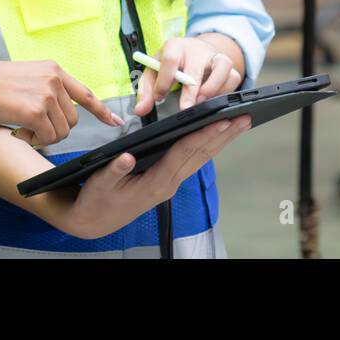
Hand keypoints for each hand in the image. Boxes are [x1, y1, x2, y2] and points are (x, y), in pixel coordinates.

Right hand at [0, 60, 121, 147]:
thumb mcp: (30, 75)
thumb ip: (49, 88)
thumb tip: (64, 112)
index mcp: (54, 70)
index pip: (86, 93)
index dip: (102, 111)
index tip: (115, 122)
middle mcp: (54, 80)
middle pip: (72, 119)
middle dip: (56, 129)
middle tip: (34, 127)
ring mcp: (46, 95)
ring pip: (61, 131)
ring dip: (45, 136)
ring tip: (25, 128)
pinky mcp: (36, 111)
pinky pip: (48, 137)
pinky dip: (36, 140)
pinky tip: (21, 132)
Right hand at [55, 115, 251, 239]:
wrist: (94, 221)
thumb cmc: (97, 200)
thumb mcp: (100, 183)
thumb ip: (114, 170)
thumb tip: (126, 157)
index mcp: (155, 182)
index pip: (183, 154)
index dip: (202, 136)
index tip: (221, 122)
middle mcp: (168, 183)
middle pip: (200, 155)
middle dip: (223, 136)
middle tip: (244, 118)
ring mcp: (170, 183)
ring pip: (200, 158)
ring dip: (221, 140)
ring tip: (239, 124)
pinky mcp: (168, 181)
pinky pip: (192, 161)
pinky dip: (207, 146)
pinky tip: (217, 137)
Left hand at [134, 36, 243, 114]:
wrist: (194, 51)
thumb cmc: (172, 64)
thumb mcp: (154, 73)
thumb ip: (146, 92)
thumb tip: (140, 110)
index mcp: (174, 46)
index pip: (170, 59)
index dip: (165, 79)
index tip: (159, 97)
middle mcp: (196, 48)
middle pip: (195, 66)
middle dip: (190, 90)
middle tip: (185, 108)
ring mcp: (214, 55)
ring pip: (221, 67)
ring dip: (213, 88)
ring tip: (201, 104)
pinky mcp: (228, 64)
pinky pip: (233, 76)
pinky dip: (225, 90)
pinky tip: (214, 100)